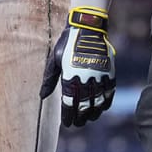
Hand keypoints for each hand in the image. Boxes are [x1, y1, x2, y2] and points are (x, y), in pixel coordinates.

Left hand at [40, 7, 115, 126]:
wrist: (87, 27)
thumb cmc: (67, 43)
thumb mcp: (54, 60)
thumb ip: (49, 79)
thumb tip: (42, 96)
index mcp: (69, 76)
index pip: (69, 103)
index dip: (68, 116)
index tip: (67, 123)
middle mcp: (84, 78)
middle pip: (83, 106)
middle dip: (80, 118)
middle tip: (78, 124)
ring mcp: (98, 75)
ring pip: (97, 102)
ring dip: (94, 113)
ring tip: (90, 119)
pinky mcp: (109, 71)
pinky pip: (109, 91)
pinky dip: (107, 102)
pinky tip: (103, 107)